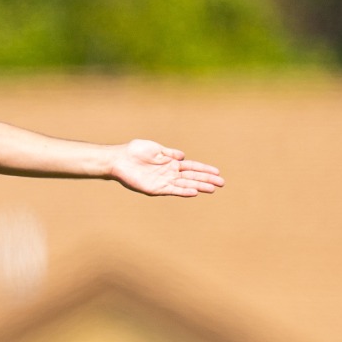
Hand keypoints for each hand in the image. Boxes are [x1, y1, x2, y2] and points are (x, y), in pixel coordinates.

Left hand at [109, 139, 223, 196]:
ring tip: (212, 189)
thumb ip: (169, 153)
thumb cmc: (135, 151)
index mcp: (171, 163)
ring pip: (185, 185)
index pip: (192, 167)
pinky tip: (194, 192)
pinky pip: (172, 190)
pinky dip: (183, 191)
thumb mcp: (155, 149)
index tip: (217, 172)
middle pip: (192, 177)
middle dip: (206, 179)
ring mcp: (163, 181)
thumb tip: (183, 156)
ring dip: (198, 186)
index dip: (204, 169)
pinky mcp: (155, 188)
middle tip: (221, 183)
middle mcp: (169, 173)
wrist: (119, 159)